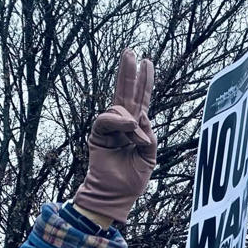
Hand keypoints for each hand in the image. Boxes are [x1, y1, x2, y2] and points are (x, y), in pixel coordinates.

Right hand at [74, 49, 156, 223]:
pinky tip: (128, 128)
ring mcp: (109, 128)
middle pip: (126, 93)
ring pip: (119, 108)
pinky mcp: (97, 134)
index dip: (144, 82)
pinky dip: (119, 122)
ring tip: (136, 139)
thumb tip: (140, 115)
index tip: (147, 62)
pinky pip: (107, 120)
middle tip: (131, 51)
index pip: (141, 100)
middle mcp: (122, 124)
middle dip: (129, 72)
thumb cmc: (132, 180)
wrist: (116, 195)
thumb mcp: (150, 157)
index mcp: (136, 128)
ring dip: (131, 122)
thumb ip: (149, 136)